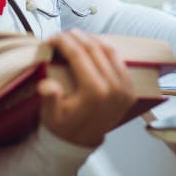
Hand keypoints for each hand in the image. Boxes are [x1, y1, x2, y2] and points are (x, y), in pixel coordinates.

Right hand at [37, 29, 136, 147]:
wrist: (81, 141)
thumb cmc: (63, 126)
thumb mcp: (51, 115)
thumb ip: (50, 99)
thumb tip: (46, 85)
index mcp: (95, 93)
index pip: (79, 55)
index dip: (64, 42)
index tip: (52, 38)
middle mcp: (114, 88)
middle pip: (94, 49)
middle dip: (76, 37)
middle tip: (62, 33)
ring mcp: (125, 88)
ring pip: (109, 51)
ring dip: (92, 39)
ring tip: (76, 36)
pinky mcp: (130, 88)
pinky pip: (119, 61)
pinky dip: (106, 49)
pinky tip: (93, 45)